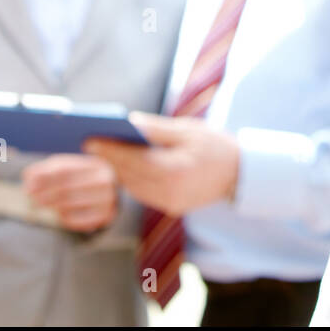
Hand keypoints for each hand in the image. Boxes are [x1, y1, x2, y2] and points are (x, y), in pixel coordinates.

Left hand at [21, 154, 118, 231]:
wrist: (110, 197)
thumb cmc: (82, 180)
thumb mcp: (70, 170)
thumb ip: (48, 170)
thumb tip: (27, 175)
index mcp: (95, 164)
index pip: (64, 169)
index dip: (44, 178)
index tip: (28, 186)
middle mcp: (104, 180)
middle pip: (67, 187)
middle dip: (45, 193)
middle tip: (31, 199)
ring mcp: (106, 199)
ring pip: (71, 203)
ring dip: (51, 205)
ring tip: (38, 205)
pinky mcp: (104, 217)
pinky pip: (78, 219)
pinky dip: (63, 217)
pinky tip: (56, 214)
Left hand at [84, 112, 239, 215]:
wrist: (240, 174)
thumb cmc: (215, 146)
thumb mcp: (188, 130)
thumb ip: (157, 129)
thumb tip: (128, 122)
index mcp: (175, 171)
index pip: (134, 160)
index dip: (110, 150)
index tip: (90, 139)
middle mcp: (170, 192)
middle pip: (129, 175)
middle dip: (109, 159)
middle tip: (89, 143)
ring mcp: (170, 204)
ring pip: (133, 187)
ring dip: (117, 170)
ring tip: (101, 153)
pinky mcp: (171, 208)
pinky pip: (143, 193)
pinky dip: (131, 179)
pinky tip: (122, 166)